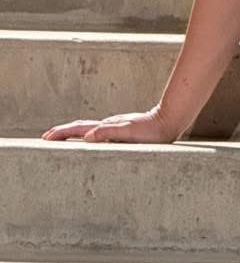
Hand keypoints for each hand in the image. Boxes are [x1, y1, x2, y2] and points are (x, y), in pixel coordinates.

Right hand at [40, 103, 183, 143]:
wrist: (169, 121)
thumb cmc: (151, 129)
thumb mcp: (129, 132)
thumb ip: (109, 132)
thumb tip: (87, 136)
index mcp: (106, 126)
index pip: (79, 129)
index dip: (61, 133)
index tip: (45, 138)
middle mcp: (109, 126)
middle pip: (81, 128)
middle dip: (63, 133)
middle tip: (47, 138)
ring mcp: (116, 128)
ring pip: (89, 130)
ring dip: (74, 134)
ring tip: (63, 140)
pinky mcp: (124, 132)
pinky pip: (100, 135)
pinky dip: (88, 137)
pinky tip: (91, 141)